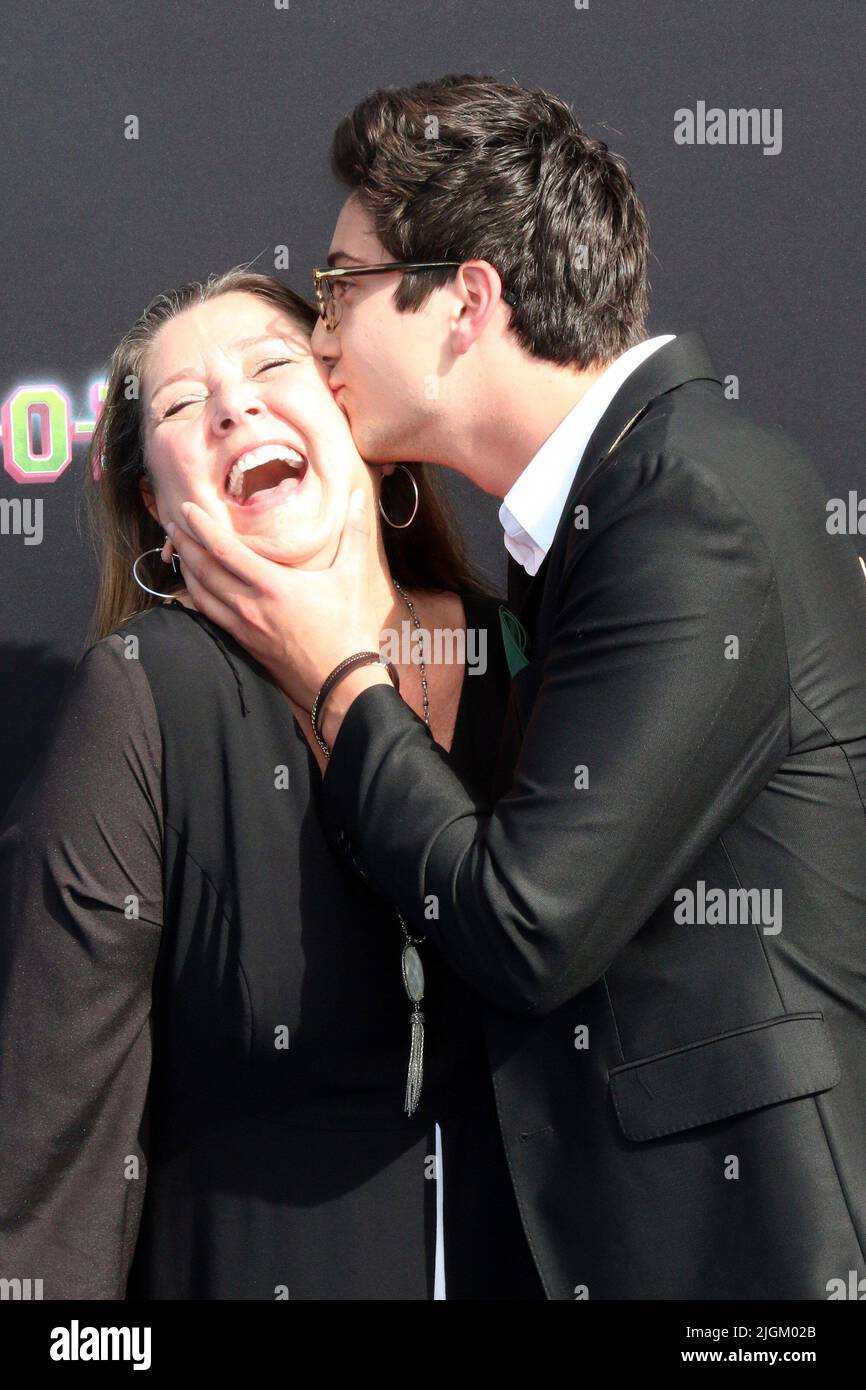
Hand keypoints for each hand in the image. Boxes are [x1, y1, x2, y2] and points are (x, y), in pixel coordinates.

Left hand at [164, 490, 388, 717]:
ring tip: (178, 550)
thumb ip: (355, 533)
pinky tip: (195, 586)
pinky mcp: (243, 642)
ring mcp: (243, 627)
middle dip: (184, 544)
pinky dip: (195, 595)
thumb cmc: (347, 629)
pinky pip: (209, 614)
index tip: (185, 508)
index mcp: (273, 585)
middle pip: (203, 570)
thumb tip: (360, 496)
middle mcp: (250, 605)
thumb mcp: (352, 577)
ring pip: (200, 594)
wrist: (342, 682)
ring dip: (185, 570)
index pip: (224, 550)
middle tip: (171, 523)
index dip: (201, 527)